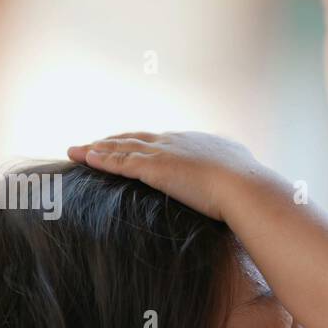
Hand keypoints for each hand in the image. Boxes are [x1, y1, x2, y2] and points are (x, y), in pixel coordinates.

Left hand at [67, 132, 267, 224]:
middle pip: (137, 138)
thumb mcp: (243, 175)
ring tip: (78, 150)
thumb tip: (247, 182)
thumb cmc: (250, 188)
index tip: (131, 145)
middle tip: (95, 144)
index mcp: (197, 143)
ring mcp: (164, 153)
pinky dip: (99, 159)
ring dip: (97, 148)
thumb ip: (236, 175)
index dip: (144, 143)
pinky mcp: (153, 168)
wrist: (246, 188)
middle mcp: (176, 142)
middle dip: (114, 141)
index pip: (163, 141)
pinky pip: (118, 161)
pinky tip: (83, 158)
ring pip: (121, 147)